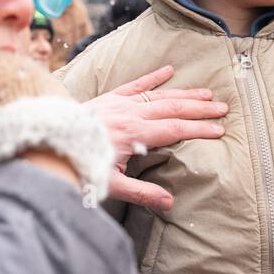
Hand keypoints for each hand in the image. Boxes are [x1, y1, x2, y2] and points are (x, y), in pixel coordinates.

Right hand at [0, 50, 68, 141]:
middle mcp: (29, 65)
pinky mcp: (66, 106)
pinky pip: (39, 105)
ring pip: (19, 91)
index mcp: (0, 61)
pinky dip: (29, 117)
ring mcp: (51, 85)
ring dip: (8, 105)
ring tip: (3, 133)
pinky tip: (25, 136)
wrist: (48, 162)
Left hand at [83, 65, 227, 211]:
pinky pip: (136, 84)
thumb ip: (141, 193)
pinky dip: (153, 77)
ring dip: (185, 94)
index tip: (220, 130)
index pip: (175, 130)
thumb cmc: (80, 165)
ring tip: (206, 93)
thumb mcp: (110, 185)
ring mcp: (120, 103)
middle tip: (223, 108)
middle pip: (173, 109)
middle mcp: (131, 114)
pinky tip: (169, 70)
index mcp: (134, 134)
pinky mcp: (110, 98)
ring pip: (160, 95)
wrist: (50, 143)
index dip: (199, 130)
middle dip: (200, 109)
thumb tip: (170, 203)